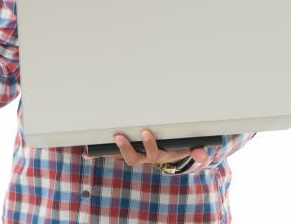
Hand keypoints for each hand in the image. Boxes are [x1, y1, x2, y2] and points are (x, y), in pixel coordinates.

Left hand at [89, 129, 209, 166]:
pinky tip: (87, 153)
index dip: (149, 144)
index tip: (145, 132)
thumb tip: (203, 154)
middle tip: (120, 136)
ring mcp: (137, 154)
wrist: (172, 152)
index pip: (153, 152)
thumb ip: (197, 151)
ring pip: (124, 156)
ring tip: (108, 138)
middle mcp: (146, 157)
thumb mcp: (189, 147)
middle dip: (126, 148)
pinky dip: (100, 154)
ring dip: (115, 150)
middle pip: (134, 158)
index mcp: (160, 155)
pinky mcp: (128, 151)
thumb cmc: (179, 145)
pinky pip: (113, 154)